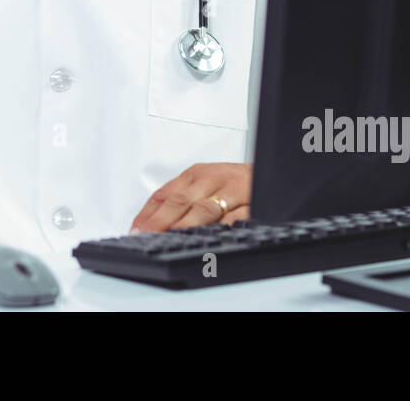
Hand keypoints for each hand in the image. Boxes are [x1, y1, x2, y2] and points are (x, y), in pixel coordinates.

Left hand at [130, 163, 251, 232]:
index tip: (135, 231)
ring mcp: (232, 193)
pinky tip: (209, 239)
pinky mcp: (253, 204)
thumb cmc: (234, 181)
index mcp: (196, 174)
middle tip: (146, 237)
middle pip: (181, 202)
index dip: (148, 214)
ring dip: (186, 226)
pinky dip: (220, 230)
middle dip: (161, 222)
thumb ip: (178, 198)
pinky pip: (236, 219)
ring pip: (205, 210)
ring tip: (170, 239)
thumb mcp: (204, 181)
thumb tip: (146, 223)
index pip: (165, 194)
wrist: (274, 169)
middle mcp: (212, 181)